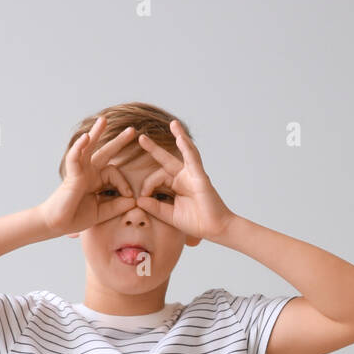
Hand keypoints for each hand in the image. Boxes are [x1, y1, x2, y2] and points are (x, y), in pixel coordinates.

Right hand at [36, 116, 139, 237]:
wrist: (57, 224)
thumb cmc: (77, 216)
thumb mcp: (103, 212)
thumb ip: (118, 205)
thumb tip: (134, 199)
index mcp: (97, 180)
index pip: (115, 173)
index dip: (124, 184)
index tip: (129, 197)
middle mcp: (89, 172)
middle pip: (105, 152)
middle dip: (118, 141)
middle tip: (132, 130)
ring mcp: (80, 171)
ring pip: (88, 147)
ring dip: (96, 132)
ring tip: (103, 120)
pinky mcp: (72, 175)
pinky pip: (75, 158)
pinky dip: (79, 147)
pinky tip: (85, 137)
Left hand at [130, 119, 235, 240]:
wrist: (214, 229)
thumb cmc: (195, 223)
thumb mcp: (170, 216)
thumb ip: (155, 207)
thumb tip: (138, 199)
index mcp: (176, 185)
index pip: (157, 178)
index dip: (146, 186)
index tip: (141, 198)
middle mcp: (184, 177)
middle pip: (166, 159)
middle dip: (154, 148)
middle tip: (141, 138)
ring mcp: (193, 175)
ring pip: (185, 152)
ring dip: (179, 137)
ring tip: (173, 124)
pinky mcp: (201, 177)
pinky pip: (193, 159)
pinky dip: (188, 148)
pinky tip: (181, 138)